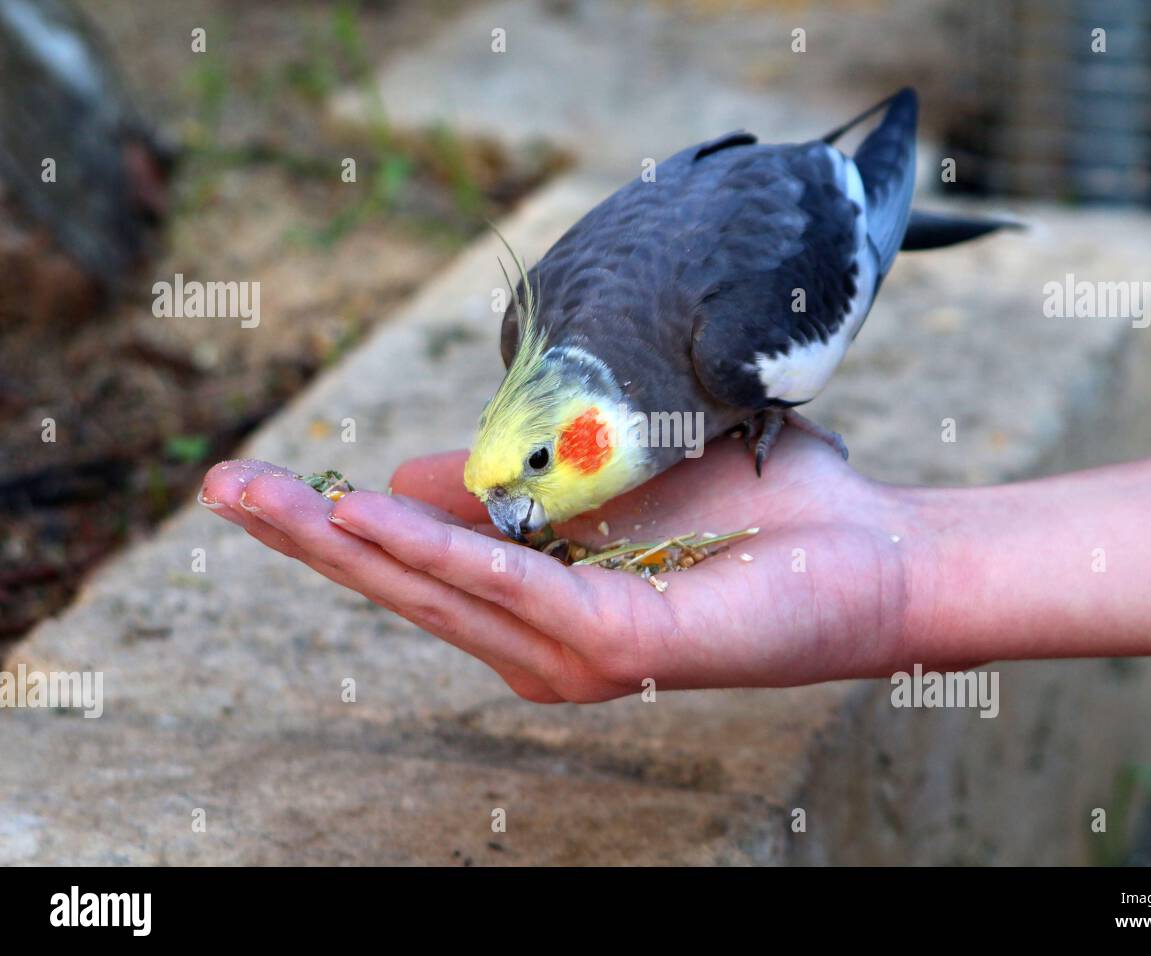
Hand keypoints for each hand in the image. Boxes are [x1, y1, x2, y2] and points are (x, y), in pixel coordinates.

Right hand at [200, 431, 923, 701]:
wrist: (861, 549)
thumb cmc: (748, 508)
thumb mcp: (599, 481)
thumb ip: (505, 488)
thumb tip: (403, 475)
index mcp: (536, 600)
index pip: (414, 564)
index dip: (330, 524)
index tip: (254, 483)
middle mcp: (540, 639)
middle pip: (403, 584)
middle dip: (307, 536)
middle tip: (219, 487)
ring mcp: (573, 652)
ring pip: (439, 590)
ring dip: (349, 542)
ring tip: (265, 496)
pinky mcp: (617, 646)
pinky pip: (511, 590)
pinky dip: (438, 551)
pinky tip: (369, 515)